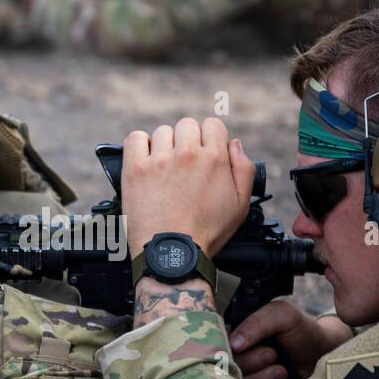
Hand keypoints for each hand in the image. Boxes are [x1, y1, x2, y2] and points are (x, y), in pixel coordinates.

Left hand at [122, 117, 255, 258]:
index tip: (203, 154)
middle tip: (183, 165)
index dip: (209, 139)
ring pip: (162, 132)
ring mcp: (159, 160)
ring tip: (164, 170)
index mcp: (214, 159)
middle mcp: (187, 154)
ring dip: (163, 146)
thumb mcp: (241, 205)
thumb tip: (235, 144)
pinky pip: (135, 139)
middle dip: (186, 141)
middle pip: (187, 125)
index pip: (212, 125)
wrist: (172, 253)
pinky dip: (139, 146)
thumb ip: (244, 169)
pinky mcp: (135, 169)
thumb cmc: (205, 233)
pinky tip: (145, 163)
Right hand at [230, 301, 352, 378]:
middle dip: (253, 364)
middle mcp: (234, 362)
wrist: (325, 355)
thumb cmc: (301, 331)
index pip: (216, 351)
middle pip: (226, 372)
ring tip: (282, 370)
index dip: (234, 353)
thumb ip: (256, 323)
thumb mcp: (282, 315)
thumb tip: (233, 345)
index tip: (261, 348)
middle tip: (273, 354)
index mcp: (233, 340)